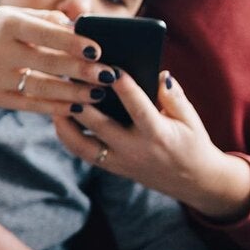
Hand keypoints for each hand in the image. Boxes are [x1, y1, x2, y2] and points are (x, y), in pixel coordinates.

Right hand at [0, 7, 116, 113]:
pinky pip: (31, 105)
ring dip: (74, 93)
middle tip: (109, 75)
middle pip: (47, 63)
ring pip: (41, 88)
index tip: (98, 50)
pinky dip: (56, 107)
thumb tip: (86, 30)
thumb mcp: (16, 15)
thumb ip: (49, 21)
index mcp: (7, 25)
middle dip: (81, 71)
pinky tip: (77, 106)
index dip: (72, 43)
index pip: (44, 34)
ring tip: (99, 94)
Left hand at [54, 70, 249, 220]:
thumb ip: (174, 96)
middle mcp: (135, 150)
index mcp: (158, 134)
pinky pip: (82, 152)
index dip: (125, 88)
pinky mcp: (111, 167)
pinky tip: (59, 116)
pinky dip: (66, 135)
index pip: (138, 109)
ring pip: (82, 144)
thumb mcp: (191, 119)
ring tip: (55, 98)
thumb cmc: (192, 142)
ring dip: (65, 121)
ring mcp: (120, 161)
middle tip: (69, 77)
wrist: (194, 181)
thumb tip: (159, 74)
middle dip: (83, 102)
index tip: (111, 68)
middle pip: (101, 125)